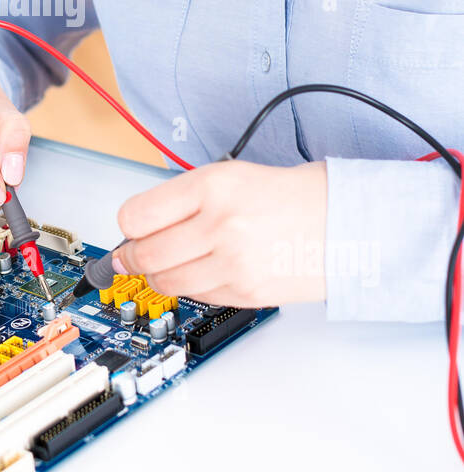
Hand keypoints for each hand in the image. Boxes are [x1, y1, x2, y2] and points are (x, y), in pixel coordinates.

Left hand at [112, 159, 327, 306]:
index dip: (128, 227)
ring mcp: (233, 263)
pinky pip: (197, 295)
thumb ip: (182, 199)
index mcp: (213, 186)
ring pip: (166, 281)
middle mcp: (221, 224)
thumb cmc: (288, 197)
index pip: (137, 216)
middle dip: (133, 258)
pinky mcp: (245, 294)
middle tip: (133, 256)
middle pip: (145, 254)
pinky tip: (208, 270)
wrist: (343, 223)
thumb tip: (136, 229)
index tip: (129, 231)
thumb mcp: (230, 175)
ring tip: (170, 263)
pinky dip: (194, 286)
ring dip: (159, 276)